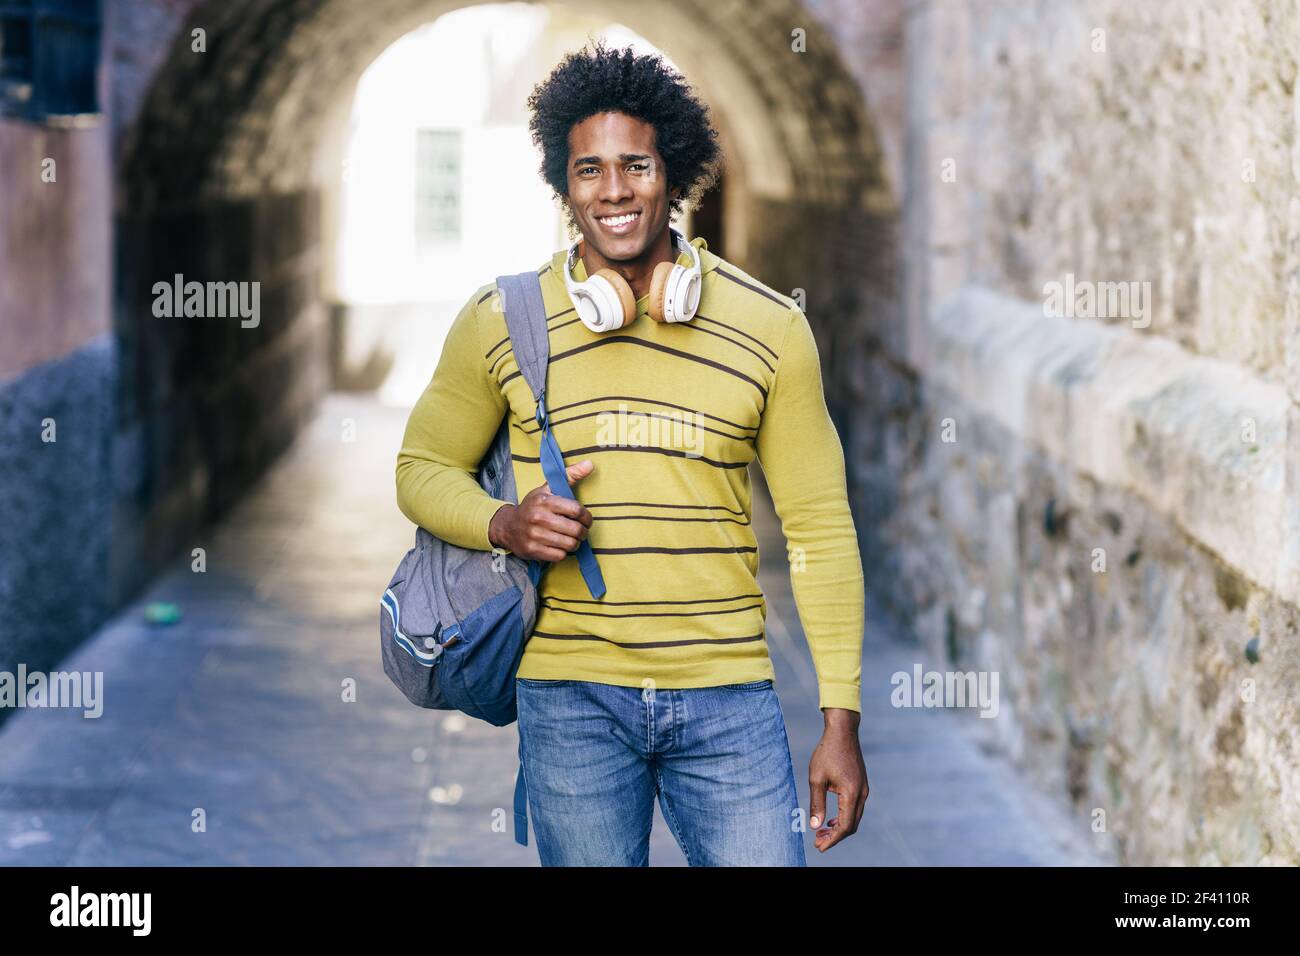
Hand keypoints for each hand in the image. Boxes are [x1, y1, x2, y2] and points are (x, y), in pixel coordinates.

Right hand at [488, 460, 593, 561]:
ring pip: (570, 544)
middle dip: (583, 532)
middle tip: (581, 531)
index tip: (586, 519)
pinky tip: (559, 546)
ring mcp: (535, 535)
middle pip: (575, 530)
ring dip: (575, 543)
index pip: (576, 510)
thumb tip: (590, 464)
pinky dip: (563, 552)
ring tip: (572, 539)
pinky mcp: (533, 550)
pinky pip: (560, 555)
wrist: (508, 526)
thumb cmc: (534, 506)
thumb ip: (570, 475)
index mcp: (545, 500)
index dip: (586, 517)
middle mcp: (539, 517)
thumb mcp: (548, 488)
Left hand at [808, 707, 867, 851]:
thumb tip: (815, 826)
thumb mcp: (817, 778)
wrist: (842, 732)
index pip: (844, 826)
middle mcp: (862, 794)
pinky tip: (831, 819)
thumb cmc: (827, 752)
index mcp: (851, 794)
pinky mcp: (861, 785)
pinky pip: (855, 808)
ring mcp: (863, 789)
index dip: (832, 840)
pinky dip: (843, 817)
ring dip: (839, 828)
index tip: (819, 846)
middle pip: (851, 825)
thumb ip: (816, 804)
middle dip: (835, 837)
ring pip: (854, 817)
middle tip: (818, 842)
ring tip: (822, 832)